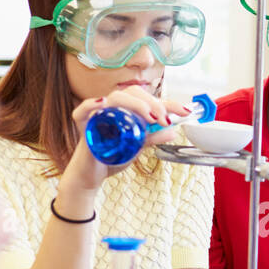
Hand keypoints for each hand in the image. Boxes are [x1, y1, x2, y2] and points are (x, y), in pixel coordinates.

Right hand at [61, 86, 191, 194]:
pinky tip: (103, 103)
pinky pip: (83, 110)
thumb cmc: (111, 156)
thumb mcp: (137, 147)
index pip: (147, 98)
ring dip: (135, 104)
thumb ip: (152, 138)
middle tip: (164, 120)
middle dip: (153, 103)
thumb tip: (172, 132)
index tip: (185, 111)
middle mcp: (112, 107)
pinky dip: (92, 105)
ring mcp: (98, 114)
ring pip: (115, 98)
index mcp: (125, 109)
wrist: (91, 175)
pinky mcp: (84, 125)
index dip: (167, 103)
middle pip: (132, 93)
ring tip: (149, 117)